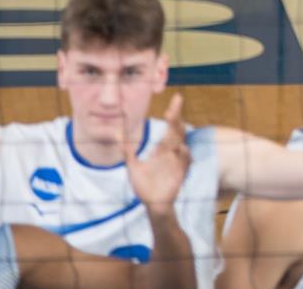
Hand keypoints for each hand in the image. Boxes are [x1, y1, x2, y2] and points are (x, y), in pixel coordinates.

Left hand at [124, 95, 189, 214]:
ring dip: (178, 133)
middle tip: (175, 104)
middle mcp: (171, 152)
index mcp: (163, 149)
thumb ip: (127, 150)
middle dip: (176, 117)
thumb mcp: (133, 166)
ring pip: (181, 143)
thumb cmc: (145, 186)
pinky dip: (184, 155)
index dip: (174, 112)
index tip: (176, 97)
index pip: (170, 127)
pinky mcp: (180, 174)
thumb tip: (117, 135)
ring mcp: (177, 162)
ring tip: (173, 121)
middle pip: (176, 130)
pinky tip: (181, 148)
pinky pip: (185, 161)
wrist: (151, 204)